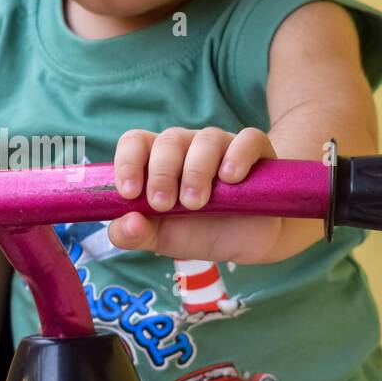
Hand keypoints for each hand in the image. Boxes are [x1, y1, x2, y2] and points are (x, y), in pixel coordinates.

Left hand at [106, 126, 283, 264]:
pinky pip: (248, 140)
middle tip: (164, 205)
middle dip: (162, 173)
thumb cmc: (198, 232)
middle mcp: (188, 147)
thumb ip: (134, 234)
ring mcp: (223, 146)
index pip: (135, 143)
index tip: (130, 193)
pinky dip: (237, 155)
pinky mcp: (256, 152)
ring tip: (196, 203)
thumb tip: (125, 224)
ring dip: (196, 171)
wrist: (248, 241)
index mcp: (158, 161)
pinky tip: (231, 178)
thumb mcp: (162, 239)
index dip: (128, 163)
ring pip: (206, 139)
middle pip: (169, 140)